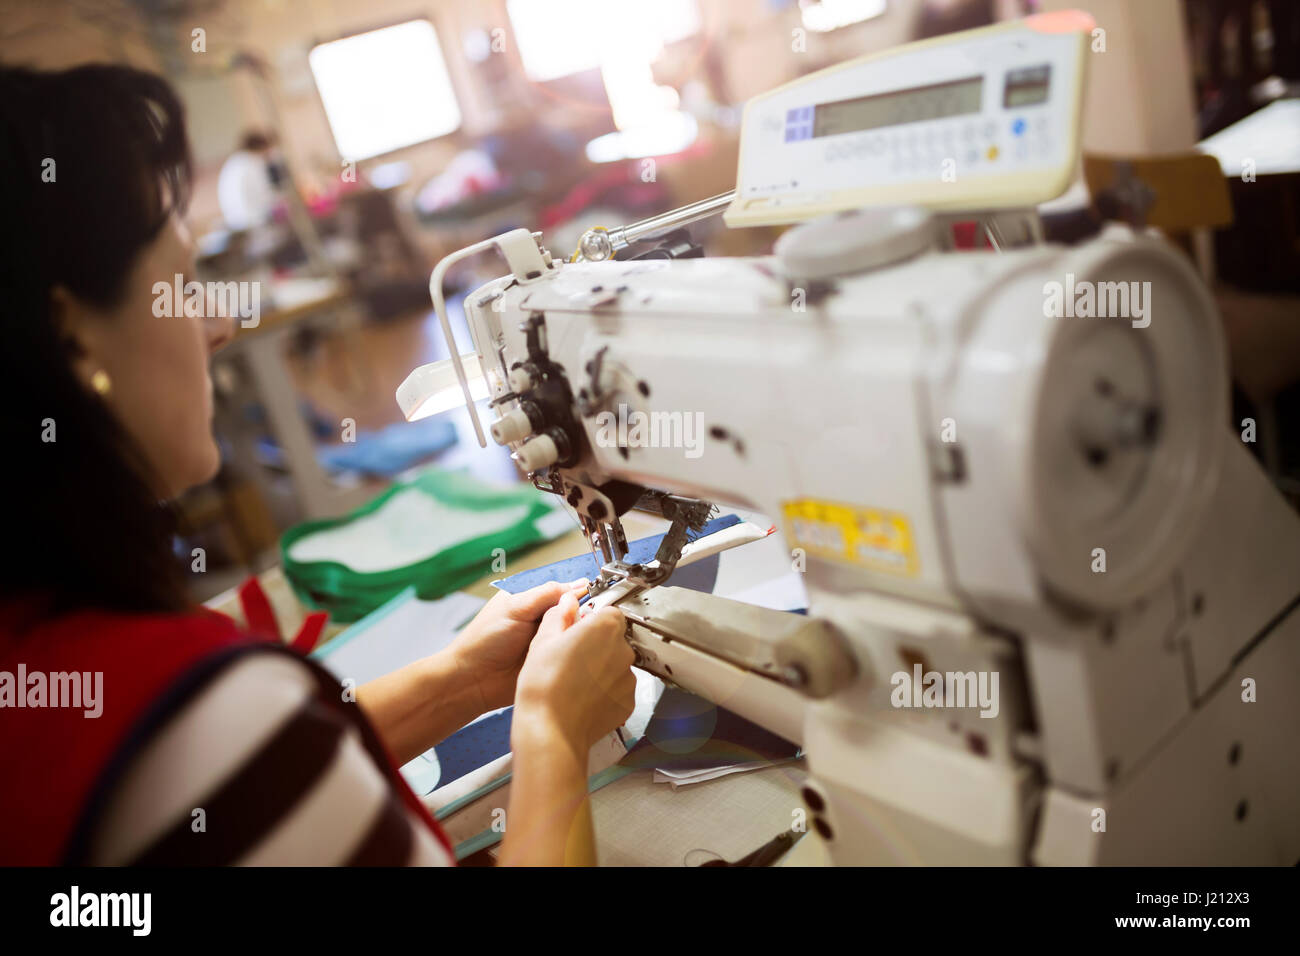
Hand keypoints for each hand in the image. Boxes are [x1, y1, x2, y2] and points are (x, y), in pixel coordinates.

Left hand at [447, 579, 589, 714]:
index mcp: (531, 598)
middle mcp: (542, 617)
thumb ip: (547, 594)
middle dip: (583, 611)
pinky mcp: (552, 659)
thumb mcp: (516, 607)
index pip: (562, 587)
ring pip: (576, 630)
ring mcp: (548, 639)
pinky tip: (583, 649)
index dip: (579, 589)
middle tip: (586, 616)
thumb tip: (579, 584)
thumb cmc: (486, 640)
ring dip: (581, 631)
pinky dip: (578, 650)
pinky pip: (572, 652)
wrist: (474, 681)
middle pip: (574, 608)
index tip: (597, 592)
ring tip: (581, 634)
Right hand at [512, 591, 635, 755]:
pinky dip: (605, 691)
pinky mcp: (628, 702)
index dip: (591, 620)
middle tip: (570, 658)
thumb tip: (568, 601)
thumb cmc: (544, 684)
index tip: (577, 630)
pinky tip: (583, 698)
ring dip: (602, 668)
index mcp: (604, 628)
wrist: (551, 730)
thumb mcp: (543, 640)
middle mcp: (623, 650)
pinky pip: (618, 689)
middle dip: (596, 645)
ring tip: (575, 682)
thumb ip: (560, 615)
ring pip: (616, 665)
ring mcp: (628, 678)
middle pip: (614, 639)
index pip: (609, 612)